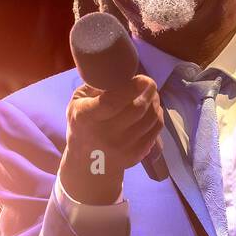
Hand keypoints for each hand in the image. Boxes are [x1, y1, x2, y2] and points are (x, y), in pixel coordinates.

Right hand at [60, 74, 162, 202]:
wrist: (88, 162)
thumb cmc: (82, 124)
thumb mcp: (78, 101)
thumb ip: (96, 86)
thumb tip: (121, 72)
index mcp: (86, 117)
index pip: (113, 102)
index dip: (132, 88)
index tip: (143, 78)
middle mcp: (104, 135)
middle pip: (137, 109)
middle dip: (149, 92)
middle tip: (149, 84)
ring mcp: (121, 148)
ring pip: (150, 119)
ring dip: (155, 102)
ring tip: (151, 95)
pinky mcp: (135, 156)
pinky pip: (155, 131)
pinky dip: (157, 117)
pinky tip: (153, 110)